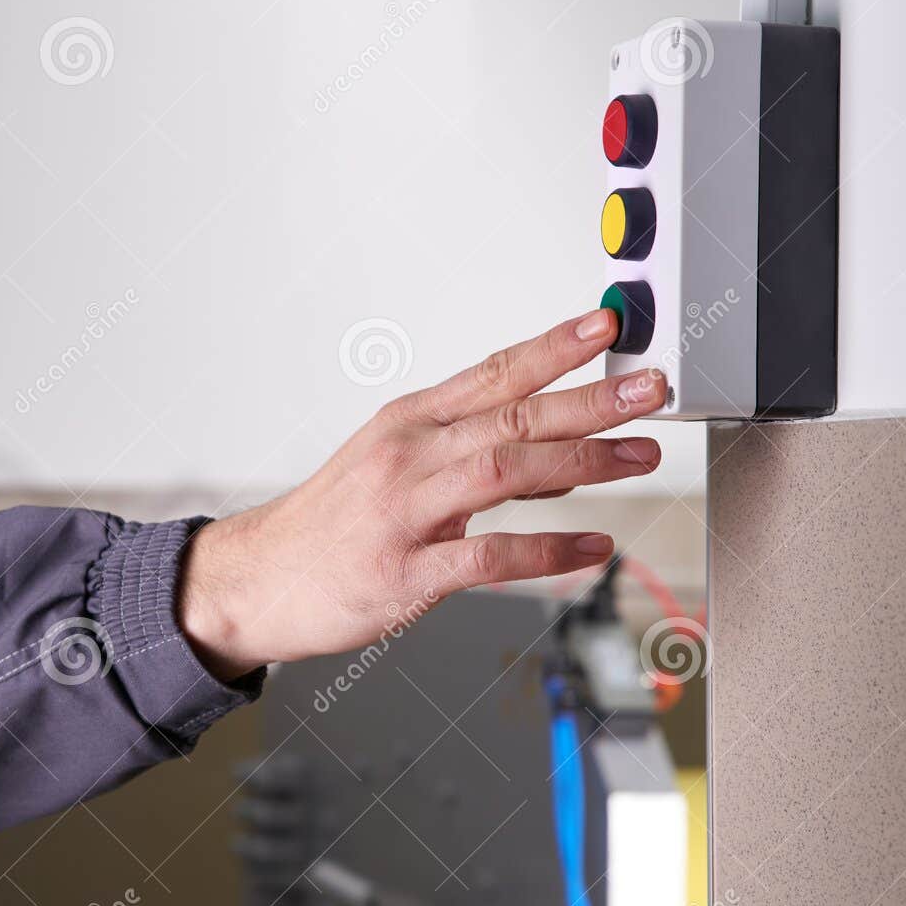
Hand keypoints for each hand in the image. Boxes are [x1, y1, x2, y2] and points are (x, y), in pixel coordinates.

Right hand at [178, 308, 666, 680]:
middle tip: (650, 388)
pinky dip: (549, 550)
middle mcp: (407, 457)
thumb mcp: (391, 467)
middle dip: (589, 399)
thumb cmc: (329, 525)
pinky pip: (489, 555)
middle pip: (511, 415)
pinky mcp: (405, 573)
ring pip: (505, 470)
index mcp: (406, 424)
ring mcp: (405, 513)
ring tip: (640, 457)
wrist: (255, 580)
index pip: (492, 372)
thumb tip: (562, 452)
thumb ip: (472, 456)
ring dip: (582, 461)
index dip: (553, 347)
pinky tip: (592, 546)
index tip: (606, 324)